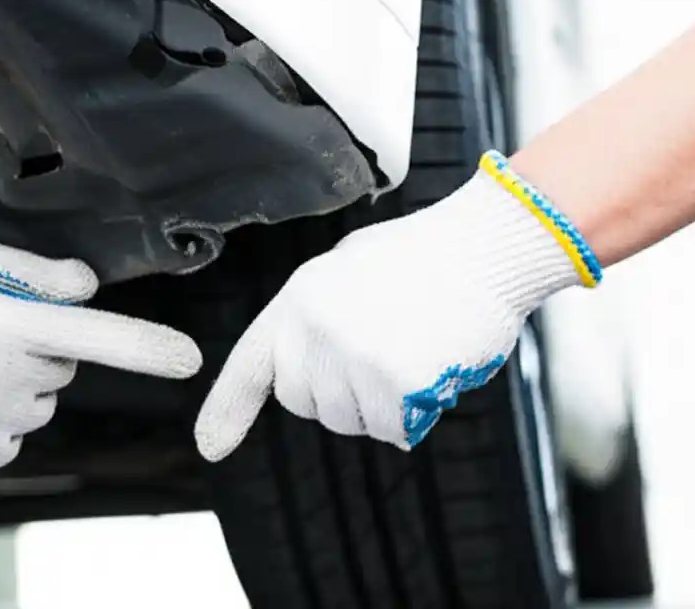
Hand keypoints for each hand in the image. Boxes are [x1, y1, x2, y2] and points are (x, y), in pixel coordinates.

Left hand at [195, 158, 593, 458]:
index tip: (211, 446)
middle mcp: (315, 330)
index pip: (252, 364)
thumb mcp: (348, 271)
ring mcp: (352, 358)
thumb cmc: (424, 257)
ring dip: (380, 407)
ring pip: (350, 422)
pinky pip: (394, 429)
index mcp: (299, 299)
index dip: (227, 409)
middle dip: (338, 396)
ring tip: (412, 353)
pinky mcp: (393, 383)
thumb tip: (303, 366)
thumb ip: (317, 317)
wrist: (484, 247)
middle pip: (306, 404)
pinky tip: (432, 369)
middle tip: (381, 357)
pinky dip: (415, 414)